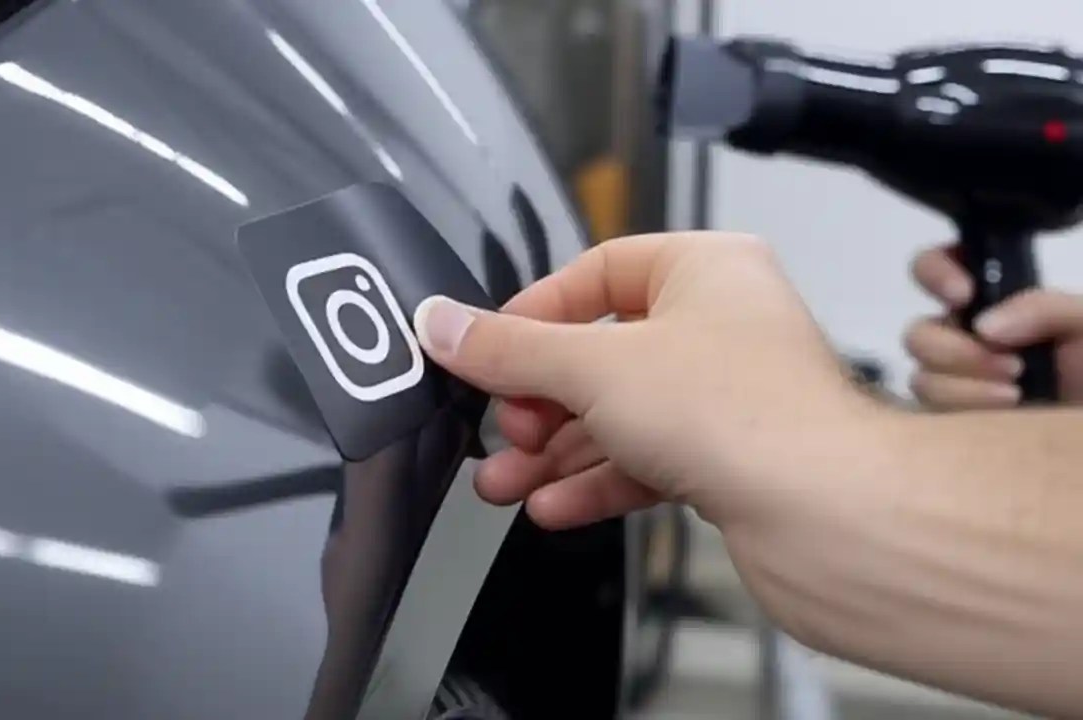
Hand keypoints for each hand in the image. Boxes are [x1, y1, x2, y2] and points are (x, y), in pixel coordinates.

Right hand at [413, 233, 883, 530]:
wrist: (829, 517)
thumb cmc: (747, 416)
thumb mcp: (593, 368)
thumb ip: (508, 350)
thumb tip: (444, 325)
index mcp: (705, 270)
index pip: (594, 273)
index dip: (532, 315)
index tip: (486, 351)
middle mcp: (721, 326)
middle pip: (598, 352)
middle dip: (536, 401)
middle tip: (501, 429)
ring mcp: (727, 396)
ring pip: (618, 415)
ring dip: (554, 451)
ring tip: (503, 481)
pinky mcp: (729, 460)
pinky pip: (645, 460)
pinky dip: (595, 481)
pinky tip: (554, 505)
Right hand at [907, 246, 1082, 407]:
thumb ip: (1041, 307)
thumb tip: (984, 327)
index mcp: (990, 296)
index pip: (935, 266)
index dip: (934, 273)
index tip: (963, 294)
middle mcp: (963, 332)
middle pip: (917, 332)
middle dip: (955, 350)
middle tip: (1012, 365)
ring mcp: (957, 378)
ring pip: (921, 377)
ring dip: (963, 386)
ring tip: (1015, 394)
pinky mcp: (958, 416)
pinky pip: (932, 412)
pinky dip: (965, 410)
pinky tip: (1003, 411)